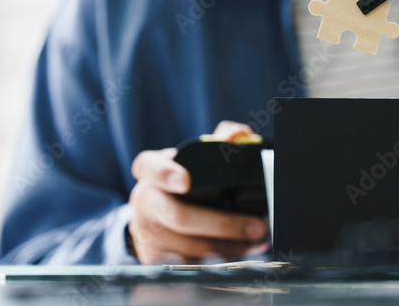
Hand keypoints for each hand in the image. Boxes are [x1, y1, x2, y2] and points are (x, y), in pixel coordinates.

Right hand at [127, 121, 268, 263]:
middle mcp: (143, 200)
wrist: (153, 214)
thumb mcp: (192, 158)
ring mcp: (145, 231)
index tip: (186, 181)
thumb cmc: (179, 181)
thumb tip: (239, 134)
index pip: (149, 167)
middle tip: (255, 226)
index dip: (166, 174)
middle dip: (222, 224)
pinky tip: (236, 256)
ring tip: (255, 242)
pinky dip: (215, 262)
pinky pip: (186, 263)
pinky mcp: (151, 256)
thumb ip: (219, 140)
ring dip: (227, 247)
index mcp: (149, 170)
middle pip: (178, 215)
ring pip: (187, 245)